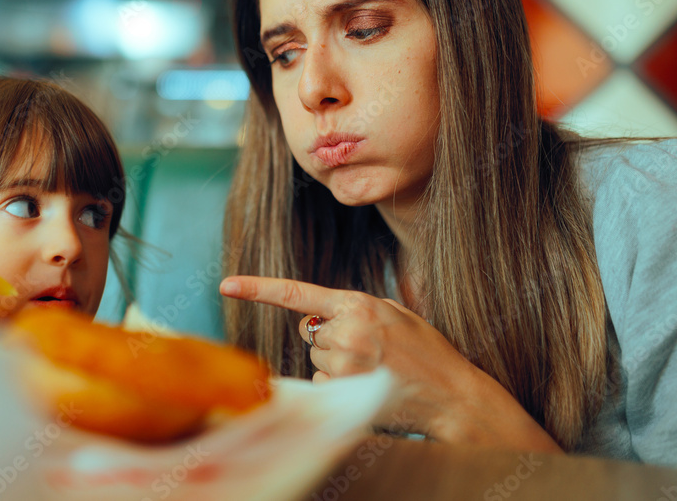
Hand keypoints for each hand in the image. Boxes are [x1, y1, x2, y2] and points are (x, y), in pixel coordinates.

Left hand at [219, 276, 562, 451]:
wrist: (450, 392)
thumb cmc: (422, 349)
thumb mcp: (391, 313)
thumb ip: (351, 309)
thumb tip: (313, 321)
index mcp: (356, 303)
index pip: (296, 294)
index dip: (258, 288)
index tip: (227, 284)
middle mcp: (346, 331)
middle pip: (308, 332)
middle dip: (327, 337)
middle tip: (364, 346)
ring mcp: (344, 363)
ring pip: (316, 358)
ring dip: (335, 362)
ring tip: (372, 365)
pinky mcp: (344, 390)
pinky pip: (323, 383)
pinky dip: (338, 383)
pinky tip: (367, 382)